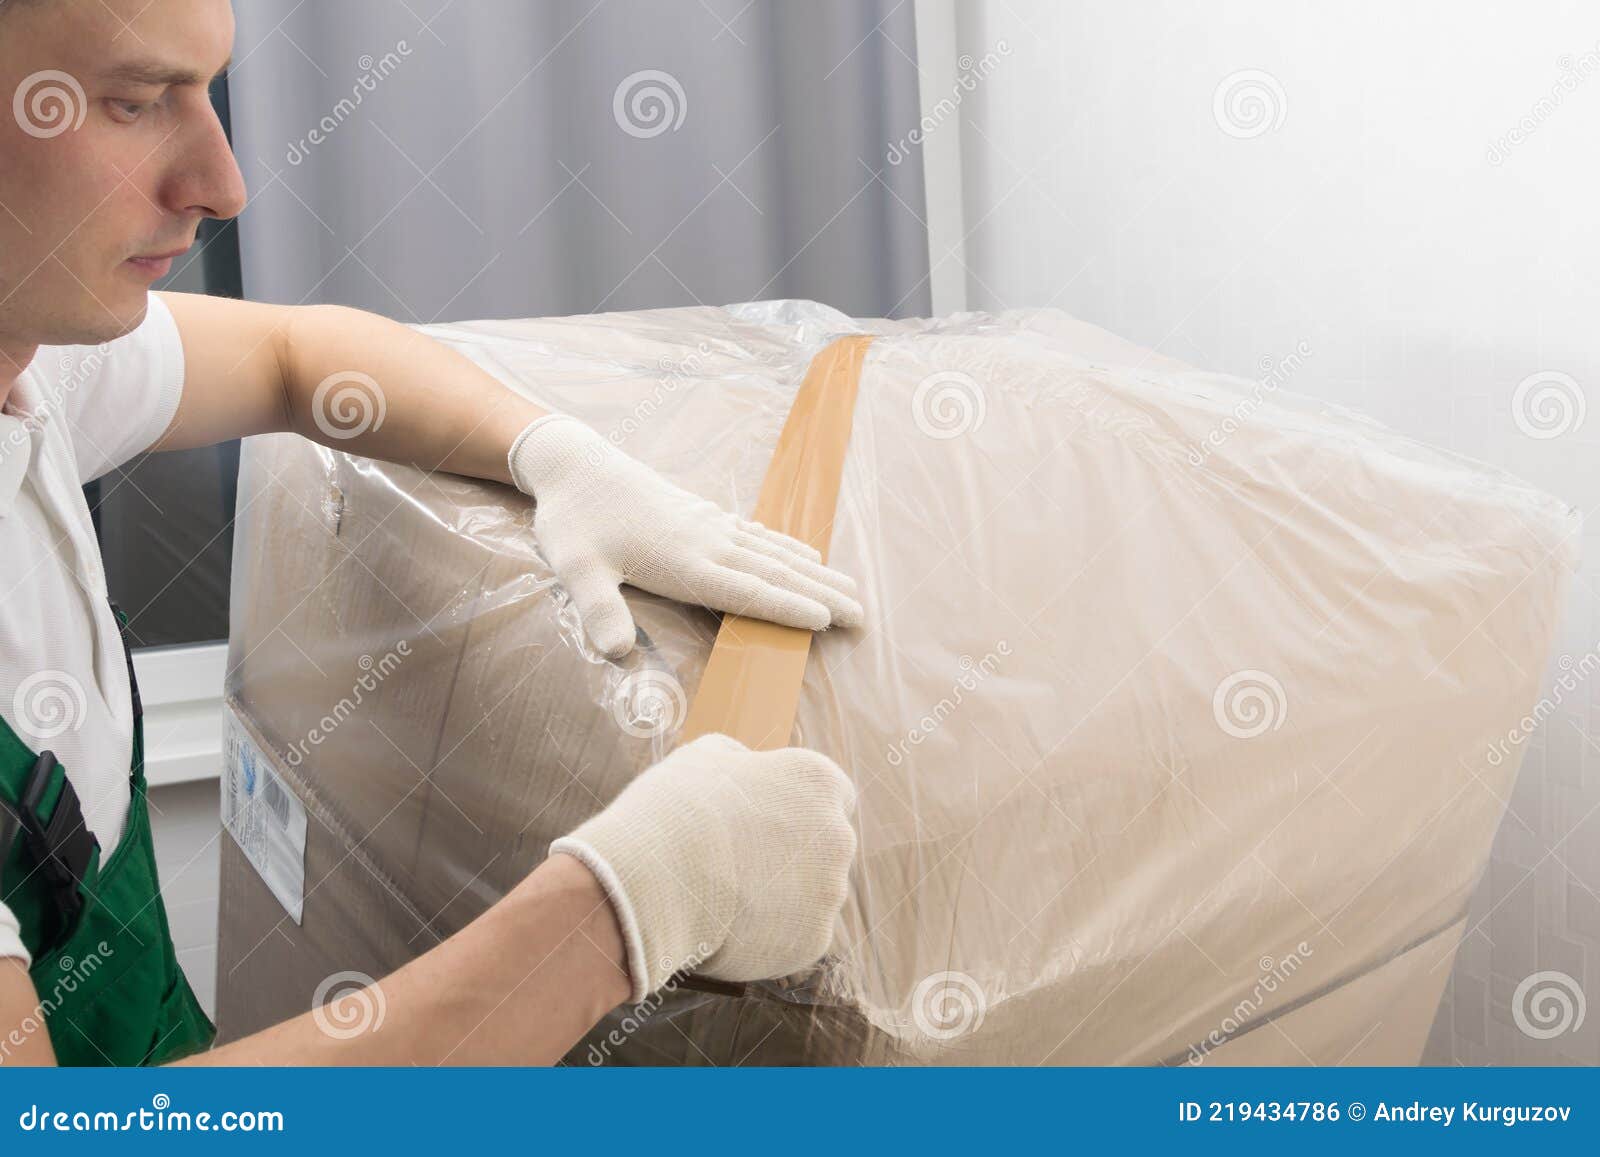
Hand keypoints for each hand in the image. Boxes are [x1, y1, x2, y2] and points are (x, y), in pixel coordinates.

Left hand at [508, 415, 862, 656]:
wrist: (575, 465)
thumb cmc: (574, 521)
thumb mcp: (575, 569)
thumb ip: (598, 610)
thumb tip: (616, 655)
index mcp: (685, 562)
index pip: (747, 590)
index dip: (787, 607)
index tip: (827, 622)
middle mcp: (709, 542)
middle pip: (776, 573)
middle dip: (821, 595)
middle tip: (862, 617)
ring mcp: (711, 526)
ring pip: (774, 553)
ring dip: (816, 574)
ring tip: (852, 591)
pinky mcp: (705, 516)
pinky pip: (759, 535)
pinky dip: (789, 547)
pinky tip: (807, 555)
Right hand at [549, 733, 857, 1000]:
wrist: (656, 880)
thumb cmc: (673, 810)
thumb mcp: (703, 758)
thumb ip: (739, 761)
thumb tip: (745, 770)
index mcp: (819, 783)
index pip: (833, 795)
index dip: (798, 809)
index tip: (768, 821)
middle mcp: (838, 836)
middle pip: (825, 849)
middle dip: (793, 857)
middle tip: (740, 866)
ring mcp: (829, 893)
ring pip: (811, 897)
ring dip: (780, 898)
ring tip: (724, 899)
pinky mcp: (812, 942)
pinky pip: (794, 938)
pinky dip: (768, 937)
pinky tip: (728, 930)